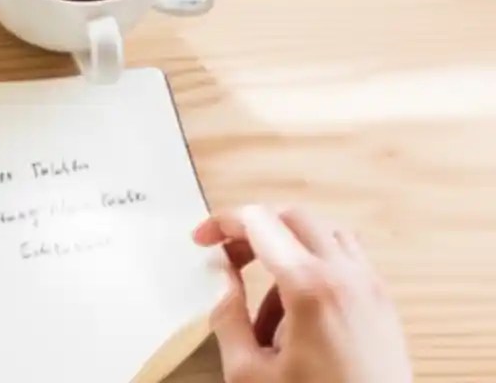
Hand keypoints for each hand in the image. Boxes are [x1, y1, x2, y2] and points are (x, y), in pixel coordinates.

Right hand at [194, 205, 411, 382]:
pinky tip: (296, 312)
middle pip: (293, 218)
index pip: (260, 222)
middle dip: (253, 230)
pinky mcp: (384, 306)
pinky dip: (315, 267)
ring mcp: (372, 289)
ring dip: (287, 248)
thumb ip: (228, 317)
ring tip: (264, 301)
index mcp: (310, 287)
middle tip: (227, 259)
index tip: (201, 241)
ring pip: (324, 234)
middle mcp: (347, 277)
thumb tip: (223, 279)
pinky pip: (346, 261)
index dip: (222, 224)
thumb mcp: (248, 374)